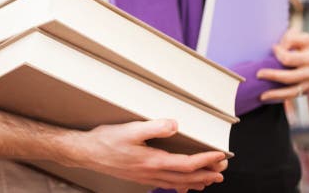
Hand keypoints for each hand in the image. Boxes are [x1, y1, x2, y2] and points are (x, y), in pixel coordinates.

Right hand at [72, 119, 226, 190]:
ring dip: (196, 182)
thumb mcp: (130, 130)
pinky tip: (181, 185)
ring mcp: (146, 177)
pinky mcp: (140, 177)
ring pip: (177, 183)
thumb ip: (154, 127)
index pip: (187, 164)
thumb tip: (175, 125)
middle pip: (186, 177)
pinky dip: (179, 185)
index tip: (220, 156)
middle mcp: (152, 172)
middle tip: (222, 171)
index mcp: (153, 160)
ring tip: (209, 180)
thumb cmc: (106, 141)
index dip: (206, 160)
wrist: (87, 153)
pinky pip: (165, 183)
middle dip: (206, 174)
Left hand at [257, 28, 308, 101]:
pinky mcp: (306, 91)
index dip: (278, 53)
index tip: (274, 47)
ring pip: (291, 92)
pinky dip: (279, 98)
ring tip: (261, 95)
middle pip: (288, 77)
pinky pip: (292, 97)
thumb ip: (292, 38)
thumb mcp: (307, 39)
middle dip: (272, 76)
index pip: (289, 59)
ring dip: (275, 94)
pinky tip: (267, 98)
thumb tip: (279, 47)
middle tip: (258, 74)